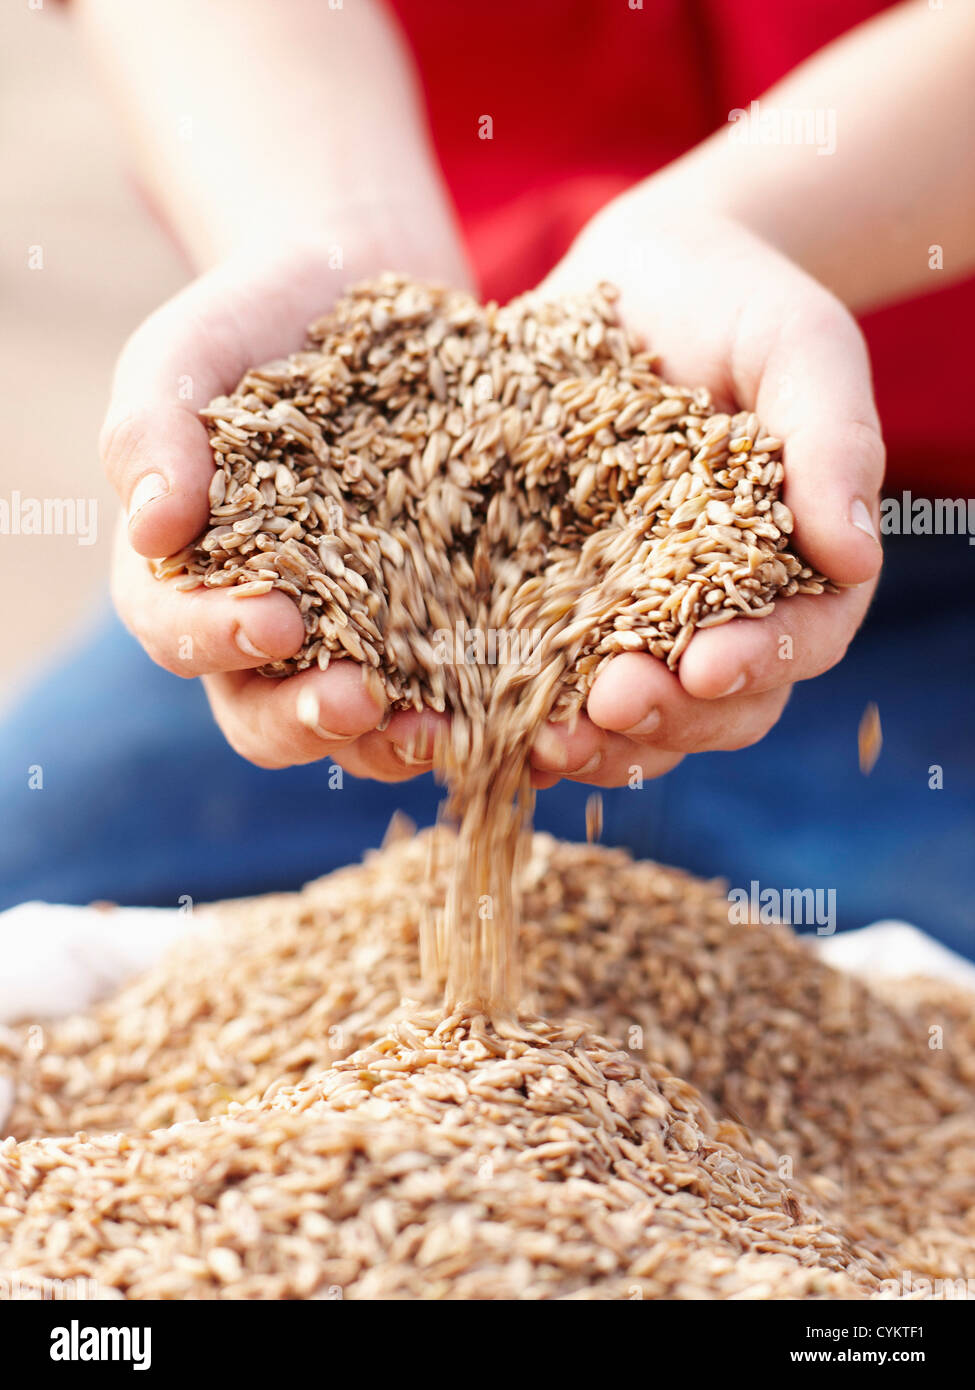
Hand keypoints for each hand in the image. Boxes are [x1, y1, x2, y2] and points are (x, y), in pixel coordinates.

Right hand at [103, 242, 463, 777]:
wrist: (358, 285)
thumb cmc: (252, 320)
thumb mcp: (186, 354)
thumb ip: (151, 432)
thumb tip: (153, 531)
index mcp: (188, 578)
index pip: (179, 634)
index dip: (218, 639)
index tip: (277, 620)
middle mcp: (267, 630)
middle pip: (265, 716)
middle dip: (307, 719)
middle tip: (360, 701)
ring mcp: (355, 635)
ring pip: (356, 728)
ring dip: (392, 742)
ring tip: (443, 729)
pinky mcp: (434, 623)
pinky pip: (446, 689)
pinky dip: (472, 709)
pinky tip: (510, 704)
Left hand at [528, 200, 883, 788]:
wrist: (641, 276)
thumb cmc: (739, 303)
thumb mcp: (799, 348)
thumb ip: (832, 440)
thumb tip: (854, 556)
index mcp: (791, 568)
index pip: (797, 642)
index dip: (759, 663)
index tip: (707, 664)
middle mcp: (712, 611)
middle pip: (711, 707)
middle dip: (666, 719)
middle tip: (613, 705)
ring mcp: (627, 613)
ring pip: (628, 715)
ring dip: (593, 742)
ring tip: (545, 740)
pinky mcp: (551, 600)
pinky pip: (540, 677)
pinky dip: (518, 712)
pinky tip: (479, 721)